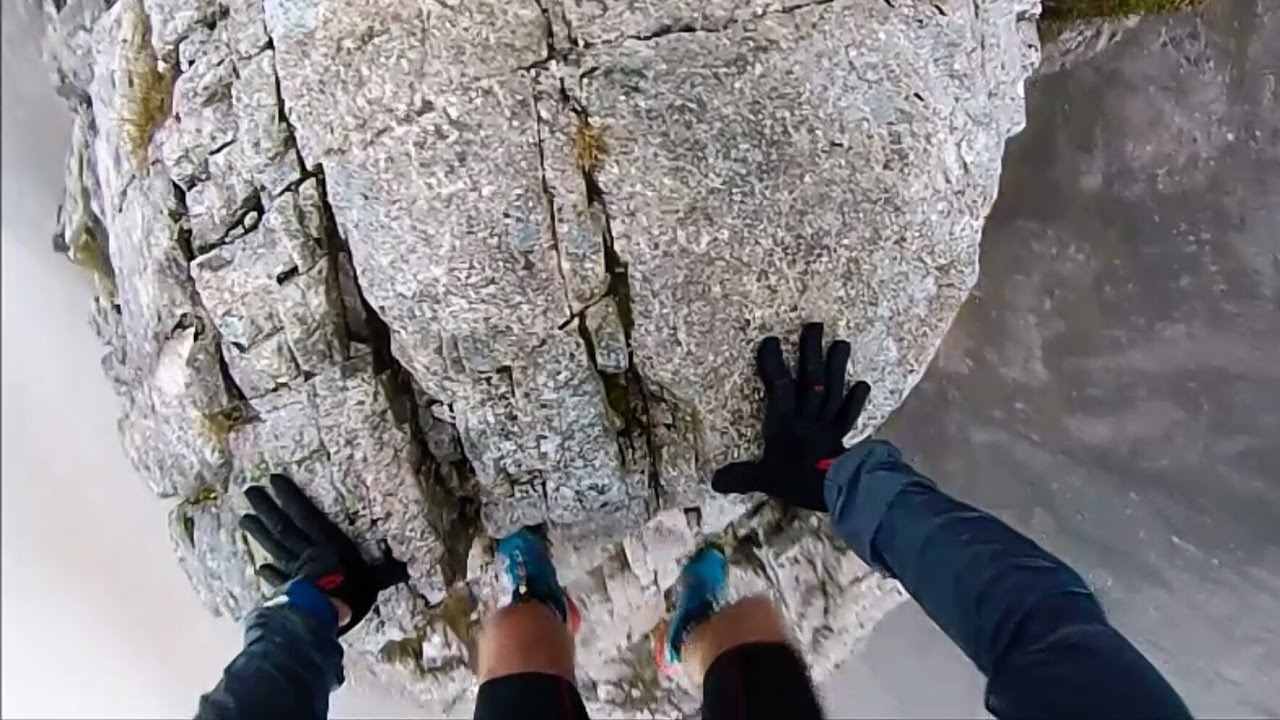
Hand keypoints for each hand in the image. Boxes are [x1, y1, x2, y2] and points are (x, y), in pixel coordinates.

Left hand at [239, 474, 407, 634]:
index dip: (289, 496)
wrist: (323, 619)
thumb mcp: (376, 580)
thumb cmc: (350, 594)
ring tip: (244, 518)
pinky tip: (260, 568)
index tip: (272, 479)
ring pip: (275, 547)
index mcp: (326, 544)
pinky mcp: (289, 590)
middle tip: (249, 491)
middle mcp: (307, 553)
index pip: (305, 514)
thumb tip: (411, 566)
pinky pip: (278, 578)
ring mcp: (295, 572)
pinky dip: (269, 573)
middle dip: (266, 508)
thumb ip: (389, 572)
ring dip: (259, 532)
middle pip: (283, 527)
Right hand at [711, 323, 870, 510]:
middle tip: (813, 326)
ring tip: (841, 343)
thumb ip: (742, 476)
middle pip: (810, 380)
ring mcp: (828, 424)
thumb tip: (715, 481)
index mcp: (786, 423)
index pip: (780, 387)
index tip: (771, 341)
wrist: (837, 491)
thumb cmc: (797, 480)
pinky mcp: (842, 435)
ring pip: (832, 390)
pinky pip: (849, 415)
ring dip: (837, 367)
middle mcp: (808, 417)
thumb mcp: (765, 478)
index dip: (774, 364)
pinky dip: (855, 400)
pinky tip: (862, 384)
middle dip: (811, 353)